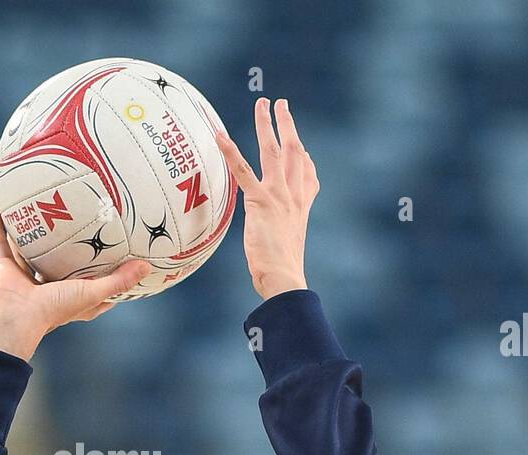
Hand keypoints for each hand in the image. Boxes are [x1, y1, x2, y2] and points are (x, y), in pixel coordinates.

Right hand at [0, 207, 150, 361]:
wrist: (15, 317)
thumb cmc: (54, 309)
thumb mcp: (92, 293)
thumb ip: (118, 281)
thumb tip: (146, 266)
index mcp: (72, 296)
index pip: (95, 284)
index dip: (107, 272)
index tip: (119, 255)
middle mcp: (50, 286)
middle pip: (62, 262)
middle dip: (71, 246)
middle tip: (83, 221)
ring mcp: (27, 276)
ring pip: (30, 249)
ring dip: (32, 233)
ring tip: (38, 209)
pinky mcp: (6, 269)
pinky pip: (1, 244)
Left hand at [215, 97, 318, 300]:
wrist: (285, 278)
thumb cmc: (283, 271)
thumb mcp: (286, 245)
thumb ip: (281, 231)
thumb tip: (274, 233)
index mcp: (302, 207)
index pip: (308, 175)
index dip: (305, 158)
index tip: (302, 146)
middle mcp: (294, 196)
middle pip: (294, 152)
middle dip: (288, 126)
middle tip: (281, 105)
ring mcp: (279, 196)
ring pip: (273, 151)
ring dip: (267, 124)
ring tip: (263, 103)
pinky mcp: (261, 202)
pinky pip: (243, 171)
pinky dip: (230, 152)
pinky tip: (219, 136)